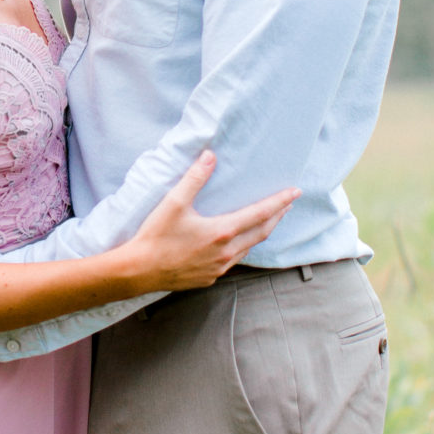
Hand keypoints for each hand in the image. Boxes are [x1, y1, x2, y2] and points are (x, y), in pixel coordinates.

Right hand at [129, 151, 296, 291]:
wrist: (139, 271)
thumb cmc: (155, 237)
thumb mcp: (174, 203)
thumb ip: (195, 178)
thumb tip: (210, 156)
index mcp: (222, 232)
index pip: (260, 213)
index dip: (280, 201)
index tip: (295, 192)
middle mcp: (226, 252)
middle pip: (262, 232)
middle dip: (277, 216)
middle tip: (288, 204)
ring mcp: (219, 268)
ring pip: (249, 248)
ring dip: (261, 232)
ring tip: (266, 220)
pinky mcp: (209, 277)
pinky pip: (234, 260)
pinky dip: (243, 247)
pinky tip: (237, 242)